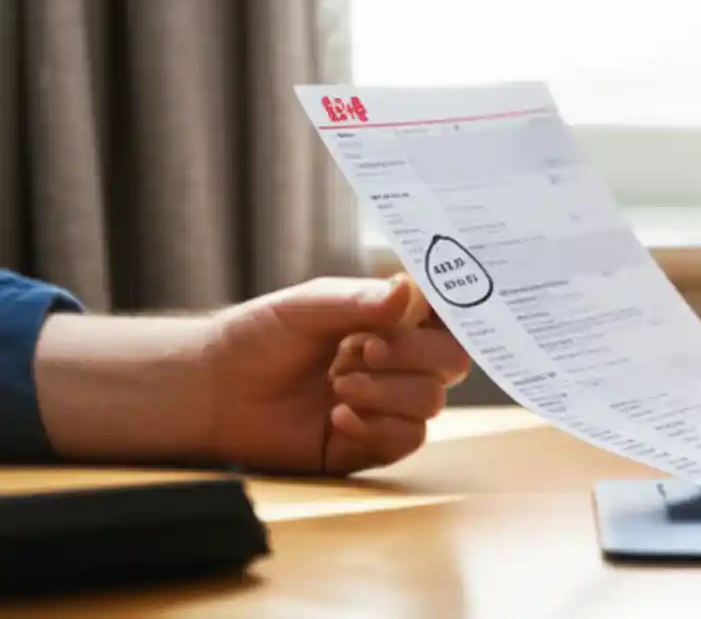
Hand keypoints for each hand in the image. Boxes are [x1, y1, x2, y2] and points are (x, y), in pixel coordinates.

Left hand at [206, 275, 469, 474]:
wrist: (214, 392)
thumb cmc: (259, 338)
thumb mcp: (310, 306)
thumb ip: (362, 300)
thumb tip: (410, 290)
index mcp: (391, 321)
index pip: (447, 315)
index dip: (449, 314)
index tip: (420, 313)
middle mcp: (398, 362)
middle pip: (453, 360)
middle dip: (415, 355)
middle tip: (365, 349)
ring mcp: (387, 404)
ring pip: (433, 401)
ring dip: (388, 391)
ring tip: (339, 385)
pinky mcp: (370, 444)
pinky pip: (407, 439)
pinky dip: (377, 427)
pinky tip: (337, 417)